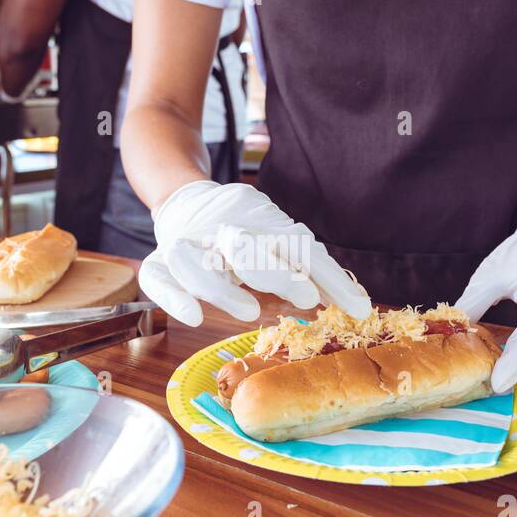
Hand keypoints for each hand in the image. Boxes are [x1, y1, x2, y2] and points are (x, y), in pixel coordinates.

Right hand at [141, 181, 371, 325]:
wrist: (184, 199)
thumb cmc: (242, 230)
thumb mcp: (277, 239)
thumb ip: (307, 268)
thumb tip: (353, 303)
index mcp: (259, 220)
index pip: (298, 245)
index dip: (328, 276)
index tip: (357, 308)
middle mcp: (222, 228)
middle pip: (244, 246)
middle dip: (274, 271)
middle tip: (304, 296)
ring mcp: (188, 243)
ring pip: (195, 260)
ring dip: (223, 288)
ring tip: (250, 312)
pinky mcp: (160, 261)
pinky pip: (159, 277)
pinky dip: (174, 297)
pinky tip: (194, 317)